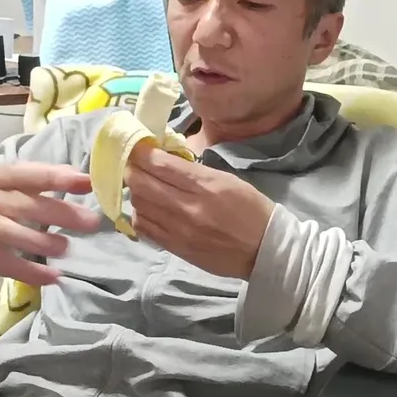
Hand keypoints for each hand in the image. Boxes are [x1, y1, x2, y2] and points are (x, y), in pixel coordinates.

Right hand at [0, 163, 100, 284]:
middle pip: (22, 204)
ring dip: (39, 241)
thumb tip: (81, 178)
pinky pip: (1, 263)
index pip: (28, 173)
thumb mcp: (5, 182)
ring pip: (8, 232)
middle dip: (58, 212)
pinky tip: (52, 277)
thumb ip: (39, 180)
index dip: (57, 177)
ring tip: (66, 248)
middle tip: (90, 221)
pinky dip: (27, 271)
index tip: (87, 182)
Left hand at [125, 144, 274, 278]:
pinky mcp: (176, 248)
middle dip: (132, 170)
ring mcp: (179, 230)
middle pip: (142, 184)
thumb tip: (164, 162)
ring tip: (141, 187)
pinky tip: (147, 210)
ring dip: (135, 192)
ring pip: (139, 205)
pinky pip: (145, 228)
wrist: (264, 250)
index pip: (161, 165)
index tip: (136, 147)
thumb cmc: (251, 209)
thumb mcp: (228, 180)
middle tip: (132, 165)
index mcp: (205, 185)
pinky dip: (140, 215)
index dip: (141, 153)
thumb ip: (195, 172)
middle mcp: (188, 207)